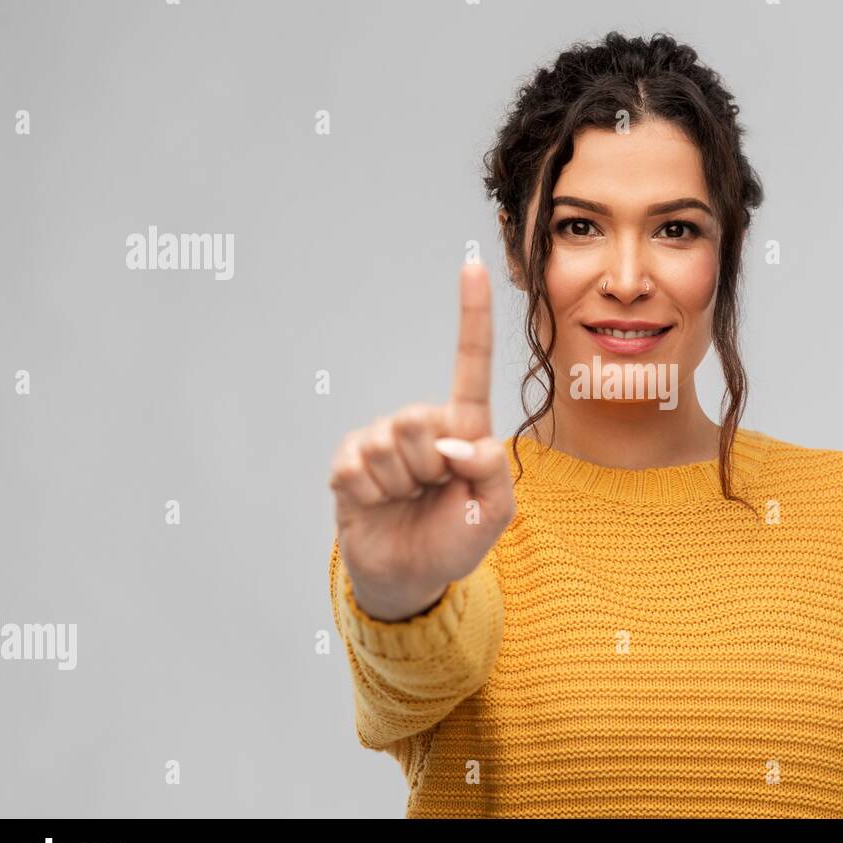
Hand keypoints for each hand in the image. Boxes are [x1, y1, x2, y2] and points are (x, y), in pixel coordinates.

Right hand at [328, 262, 514, 619]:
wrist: (410, 576)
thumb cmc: (456, 538)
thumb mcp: (494, 512)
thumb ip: (492, 471)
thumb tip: (456, 444)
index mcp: (464, 427)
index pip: (470, 365)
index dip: (471, 315)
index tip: (471, 266)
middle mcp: (422, 425)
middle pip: (417, 422)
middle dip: (427, 469)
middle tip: (431, 493)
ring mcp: (382, 440)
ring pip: (387, 445)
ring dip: (400, 485)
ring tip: (407, 500)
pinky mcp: (349, 462)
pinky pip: (356, 467)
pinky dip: (370, 494)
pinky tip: (378, 504)